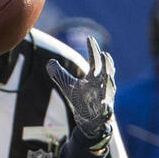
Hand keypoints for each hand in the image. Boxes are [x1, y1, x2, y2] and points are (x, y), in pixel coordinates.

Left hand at [47, 37, 115, 155]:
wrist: (89, 120)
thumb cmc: (81, 100)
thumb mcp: (68, 86)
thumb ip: (59, 74)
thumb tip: (49, 62)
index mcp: (94, 77)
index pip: (95, 61)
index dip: (92, 50)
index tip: (89, 38)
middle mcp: (102, 85)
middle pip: (106, 71)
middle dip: (106, 63)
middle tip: (104, 54)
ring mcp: (105, 98)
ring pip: (109, 88)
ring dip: (108, 82)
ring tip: (107, 75)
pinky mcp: (105, 112)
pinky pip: (106, 109)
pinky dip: (106, 107)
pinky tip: (104, 105)